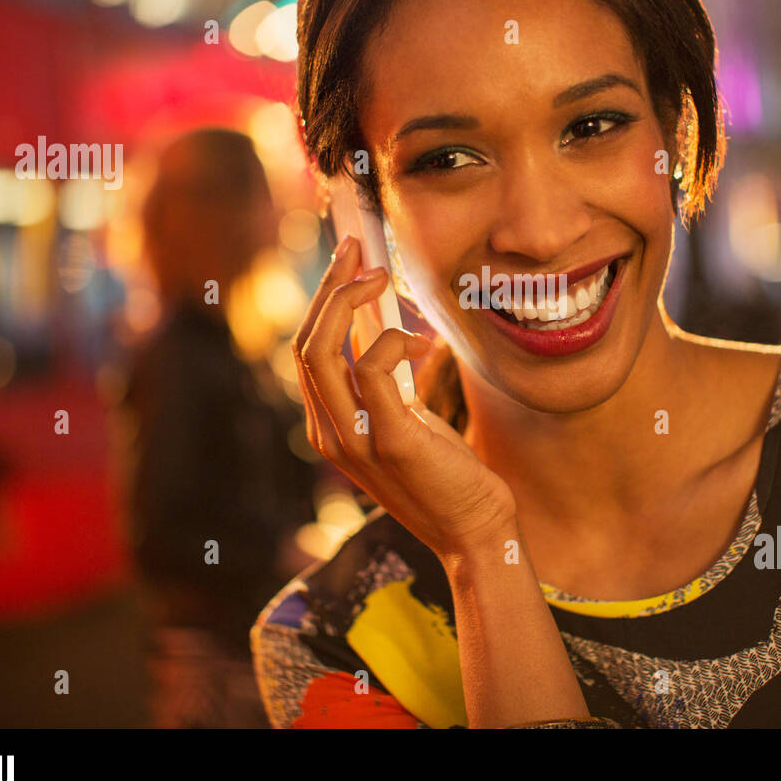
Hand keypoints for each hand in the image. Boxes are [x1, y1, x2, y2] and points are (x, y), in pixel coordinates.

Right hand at [293, 235, 516, 559]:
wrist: (475, 531)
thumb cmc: (445, 472)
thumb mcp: (404, 418)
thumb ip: (384, 381)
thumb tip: (380, 322)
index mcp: (329, 427)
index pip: (306, 350)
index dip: (323, 298)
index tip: (348, 257)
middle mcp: (330, 434)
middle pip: (305, 343)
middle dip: (329, 287)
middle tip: (359, 249)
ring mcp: (354, 442)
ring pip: (321, 351)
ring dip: (349, 300)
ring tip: (382, 276)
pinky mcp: (391, 442)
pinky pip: (371, 370)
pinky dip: (393, 340)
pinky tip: (422, 340)